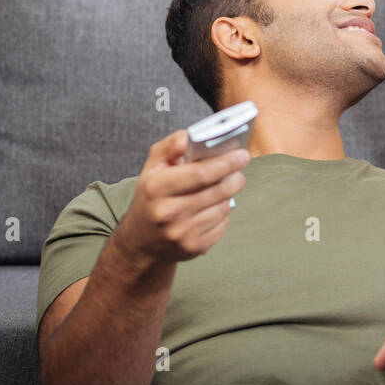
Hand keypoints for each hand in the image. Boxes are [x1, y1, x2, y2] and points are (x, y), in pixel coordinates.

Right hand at [113, 129, 249, 266]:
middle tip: (239, 169)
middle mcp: (167, 212)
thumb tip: (187, 137)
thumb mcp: (152, 167)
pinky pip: (223, 224)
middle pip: (216, 191)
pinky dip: (223, 213)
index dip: (225, 163)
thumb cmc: (151, 197)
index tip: (242, 154)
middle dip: (234, 177)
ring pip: (223, 207)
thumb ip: (170, 147)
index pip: (200, 173)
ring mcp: (181, 233)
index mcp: (156, 188)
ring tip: (222, 187)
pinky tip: (213, 207)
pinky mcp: (194, 248)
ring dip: (228, 195)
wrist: (141, 241)